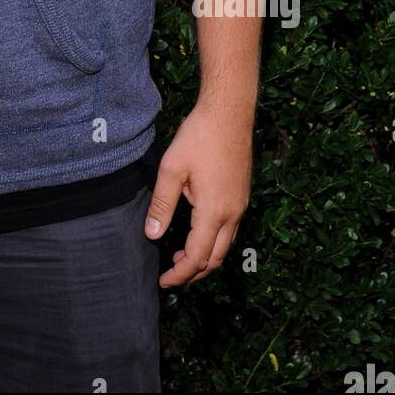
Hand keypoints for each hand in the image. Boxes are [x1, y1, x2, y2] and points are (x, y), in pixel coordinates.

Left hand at [143, 102, 251, 287]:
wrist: (230, 113)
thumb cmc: (199, 136)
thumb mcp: (172, 169)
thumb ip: (162, 204)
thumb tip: (152, 235)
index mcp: (214, 211)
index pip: (198, 257)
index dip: (180, 274)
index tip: (163, 281)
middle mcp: (233, 213)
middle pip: (216, 258)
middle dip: (193, 272)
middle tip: (171, 275)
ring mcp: (241, 205)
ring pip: (225, 246)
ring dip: (205, 258)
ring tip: (180, 257)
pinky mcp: (242, 196)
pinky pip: (230, 230)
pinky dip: (214, 242)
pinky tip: (197, 233)